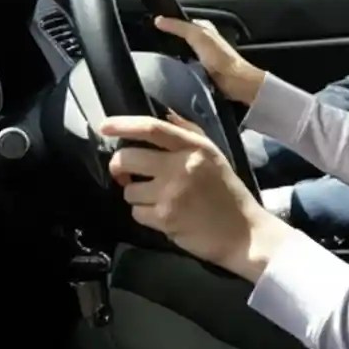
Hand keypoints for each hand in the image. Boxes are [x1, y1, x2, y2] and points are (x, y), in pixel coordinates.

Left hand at [102, 110, 294, 281]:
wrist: (244, 233)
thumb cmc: (227, 192)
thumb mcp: (214, 155)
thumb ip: (189, 133)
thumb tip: (164, 115)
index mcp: (195, 148)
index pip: (152, 128)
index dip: (124, 125)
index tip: (105, 126)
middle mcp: (181, 166)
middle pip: (127, 158)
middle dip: (118, 166)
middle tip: (125, 173)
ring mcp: (171, 193)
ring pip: (129, 190)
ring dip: (136, 195)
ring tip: (157, 199)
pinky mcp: (165, 218)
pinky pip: (136, 212)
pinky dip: (144, 215)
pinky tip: (163, 215)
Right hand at [154, 16, 265, 103]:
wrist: (233, 81)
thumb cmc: (221, 57)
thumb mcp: (197, 35)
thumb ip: (178, 26)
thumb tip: (159, 20)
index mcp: (204, 28)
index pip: (181, 22)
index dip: (169, 23)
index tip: (154, 26)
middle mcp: (204, 41)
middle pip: (180, 38)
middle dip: (169, 41)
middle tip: (154, 44)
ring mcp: (202, 57)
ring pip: (181, 53)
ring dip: (173, 56)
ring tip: (161, 58)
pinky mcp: (201, 71)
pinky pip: (184, 66)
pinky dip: (178, 67)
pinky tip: (173, 70)